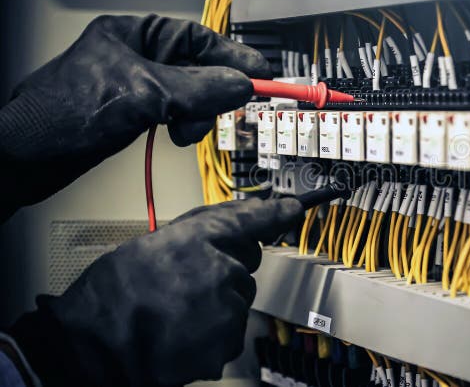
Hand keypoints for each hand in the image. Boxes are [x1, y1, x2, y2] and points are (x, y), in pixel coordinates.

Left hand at [0, 14, 268, 215]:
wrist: (25, 158)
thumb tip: (240, 84)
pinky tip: (176, 136)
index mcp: (132, 34)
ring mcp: (133, 85)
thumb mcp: (145, 95)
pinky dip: (183, 125)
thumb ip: (198, 89)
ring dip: (196, 114)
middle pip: (195, 68)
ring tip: (185, 131)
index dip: (230, 53)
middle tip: (223, 108)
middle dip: (210, 92)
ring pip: (188, 94)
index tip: (259, 70)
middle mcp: (134, 56)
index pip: (195, 37)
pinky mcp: (132, 112)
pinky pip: (174, 112)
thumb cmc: (65, 115)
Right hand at [9, 197, 302, 386]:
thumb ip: (199, 232)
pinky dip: (212, 336)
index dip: (274, 212)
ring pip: (237, 303)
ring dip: (216, 308)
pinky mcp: (227, 342)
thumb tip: (235, 223)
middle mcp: (220, 270)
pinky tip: (182, 334)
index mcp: (198, 239)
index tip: (292, 208)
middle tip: (183, 287)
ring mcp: (227, 309)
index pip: (247, 219)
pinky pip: (231, 333)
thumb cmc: (113, 295)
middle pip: (243, 269)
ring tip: (175, 314)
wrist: (94, 346)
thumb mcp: (152, 244)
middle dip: (223, 275)